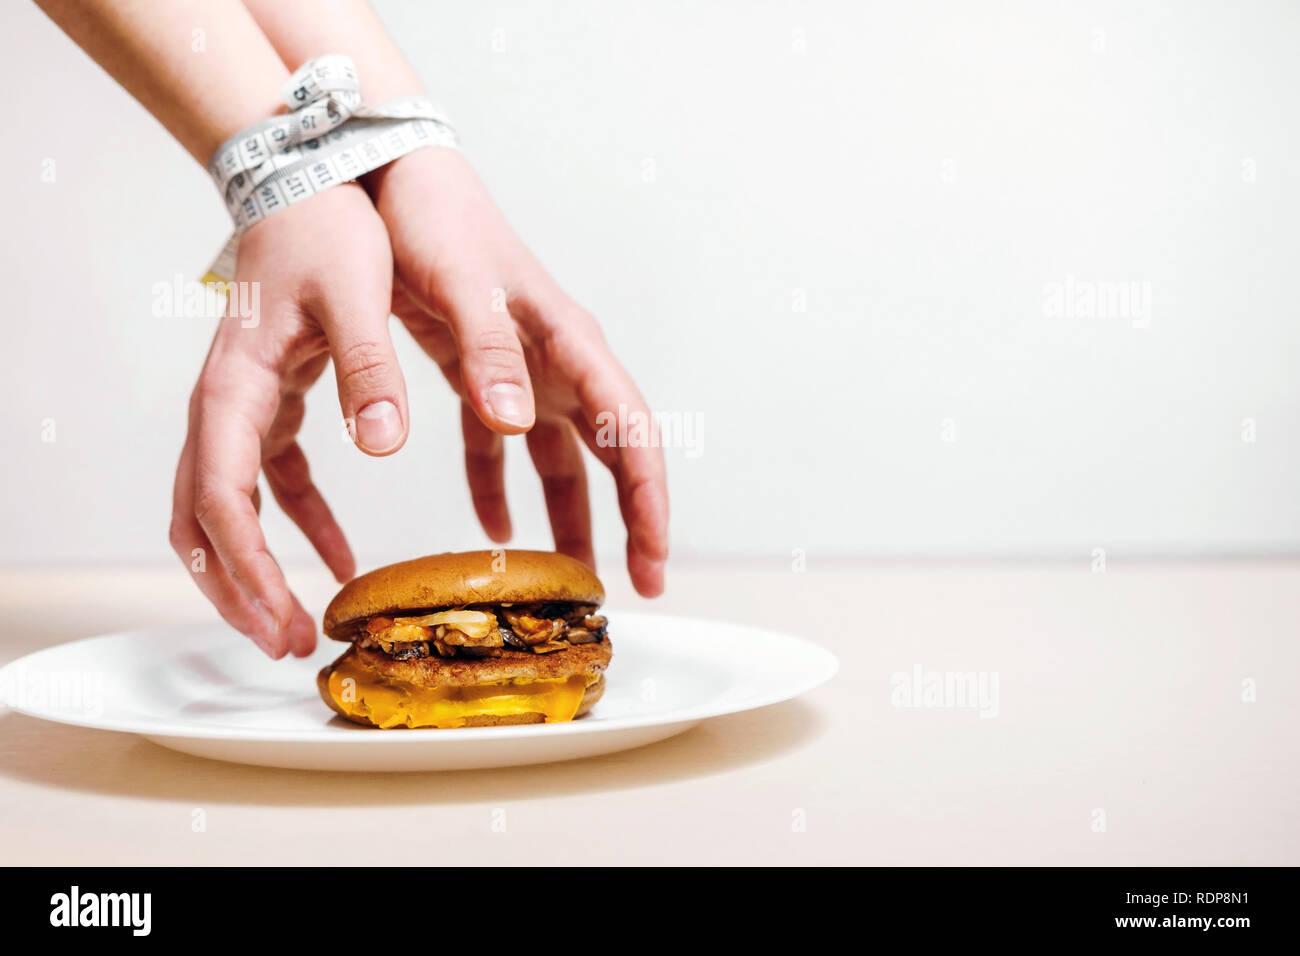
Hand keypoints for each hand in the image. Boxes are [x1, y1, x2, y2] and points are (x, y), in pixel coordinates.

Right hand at [170, 184, 404, 657]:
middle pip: (203, 522)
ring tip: (298, 622)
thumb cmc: (326, 231)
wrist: (308, 182)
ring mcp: (242, 407)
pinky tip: (339, 552)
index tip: (282, 622)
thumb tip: (384, 445)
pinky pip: (269, 481)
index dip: (249, 572)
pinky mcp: (270, 402)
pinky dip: (295, 524)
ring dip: (253, 570)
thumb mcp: (359, 294)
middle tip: (284, 644)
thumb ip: (371, 368)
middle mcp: (223, 405)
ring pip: (223, 510)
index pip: (225, 502)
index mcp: (236, 388)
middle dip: (236, 591)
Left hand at [367, 149, 668, 595]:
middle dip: (631, 521)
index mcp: (569, 343)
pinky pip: (501, 449)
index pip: (630, 434)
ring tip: (568, 581)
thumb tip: (519, 423)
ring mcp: (526, 373)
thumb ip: (490, 350)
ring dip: (568, 519)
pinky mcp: (485, 376)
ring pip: (562, 461)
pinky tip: (491, 530)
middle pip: (614, 455)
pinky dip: (498, 489)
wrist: (396, 181)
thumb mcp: (461, 283)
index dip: (648, 500)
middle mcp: (560, 363)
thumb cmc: (437, 222)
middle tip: (640, 587)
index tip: (654, 560)